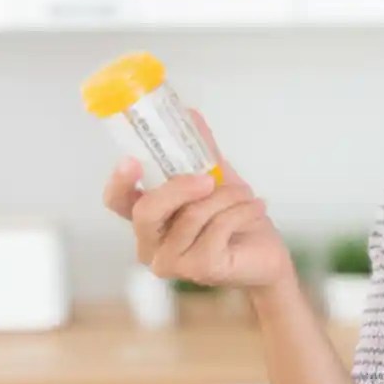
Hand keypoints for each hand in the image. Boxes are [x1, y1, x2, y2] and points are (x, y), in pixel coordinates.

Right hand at [102, 110, 294, 290]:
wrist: (266, 254)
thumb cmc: (235, 220)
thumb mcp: (217, 179)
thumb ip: (200, 152)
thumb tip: (189, 114)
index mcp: (148, 219)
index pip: (117, 201)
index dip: (120, 181)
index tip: (132, 159)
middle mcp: (151, 245)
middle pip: (147, 212)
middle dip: (180, 187)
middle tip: (211, 178)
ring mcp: (173, 262)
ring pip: (192, 216)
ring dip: (227, 197)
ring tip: (246, 196)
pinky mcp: (201, 269)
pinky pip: (219, 228)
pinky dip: (242, 211)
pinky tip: (255, 209)